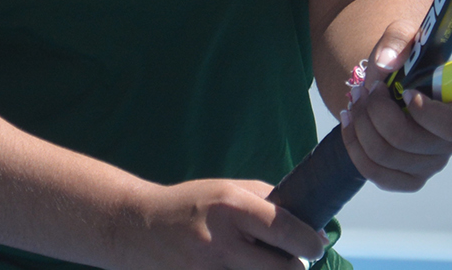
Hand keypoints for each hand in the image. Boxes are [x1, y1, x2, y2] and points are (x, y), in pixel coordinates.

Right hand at [115, 178, 328, 269]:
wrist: (134, 228)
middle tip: (290, 261)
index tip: (316, 246)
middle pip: (283, 269)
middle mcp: (220, 240)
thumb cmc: (189, 205)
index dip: (311, 243)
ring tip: (259, 263)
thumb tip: (313, 227)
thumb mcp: (226, 189)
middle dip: (294, 267)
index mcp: (231, 206)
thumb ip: (269, 201)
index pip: (286, 229)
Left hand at [340, 21, 451, 191]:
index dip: (424, 112)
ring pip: (384, 155)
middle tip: (365, 88)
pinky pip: (374, 173)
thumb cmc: (406, 61)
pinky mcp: (408, 179)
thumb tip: (386, 62)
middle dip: (375, 110)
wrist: (393, 84)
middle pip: (406, 140)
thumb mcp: (404, 36)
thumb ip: (398, 39)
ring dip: (360, 125)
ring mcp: (431, 165)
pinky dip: (354, 147)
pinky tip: (350, 123)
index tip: (404, 90)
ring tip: (354, 102)